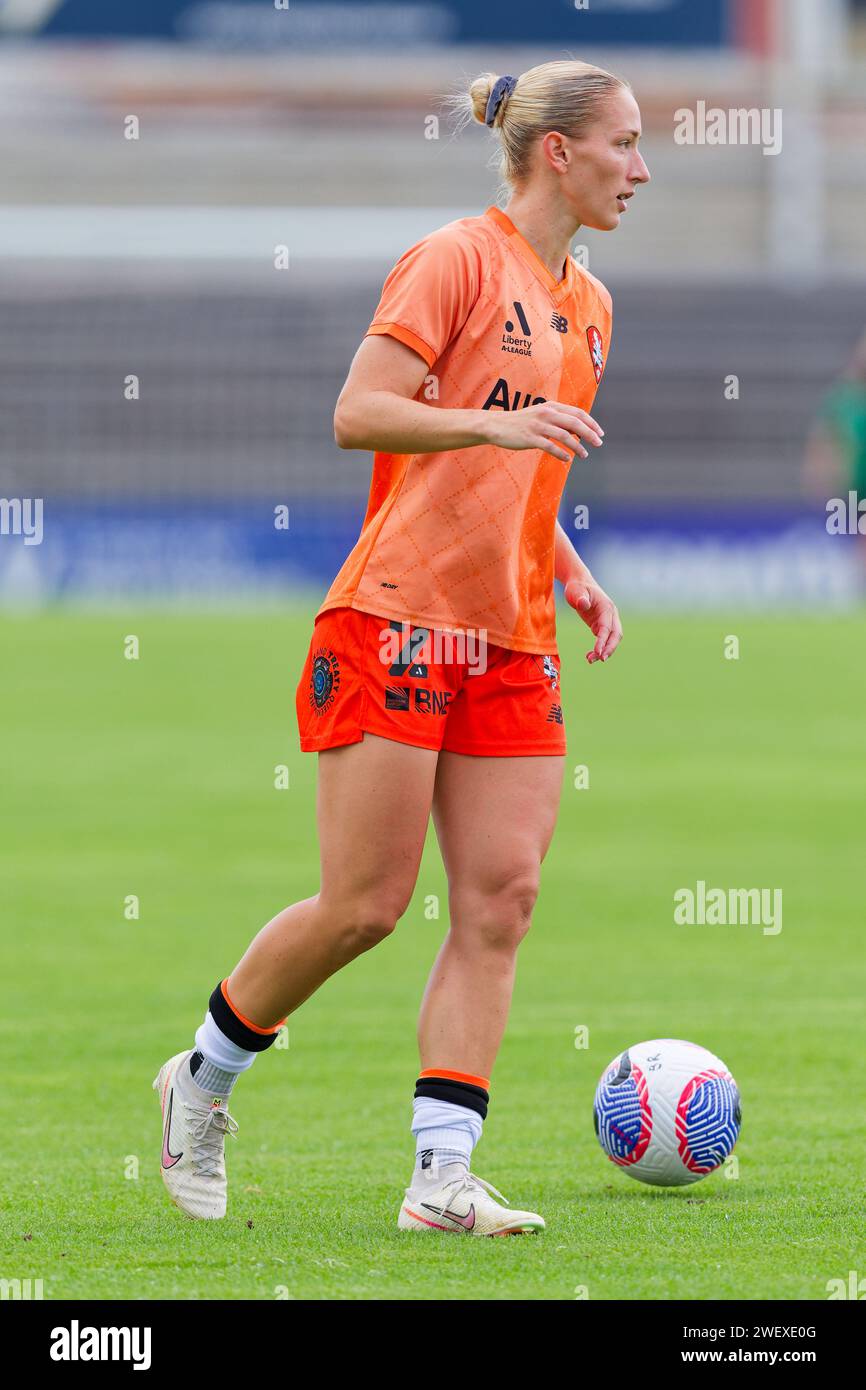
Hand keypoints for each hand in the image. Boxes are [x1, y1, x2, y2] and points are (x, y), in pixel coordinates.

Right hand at [482, 400, 603, 462]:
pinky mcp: (530, 438)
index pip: (577, 413)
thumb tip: (576, 430)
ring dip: (577, 447)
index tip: (600, 432)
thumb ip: (557, 419)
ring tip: (585, 455)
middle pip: (575, 423)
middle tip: (599, 443)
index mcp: (551, 406)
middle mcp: (546, 413)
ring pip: (565, 436)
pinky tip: (567, 460)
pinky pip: (550, 447)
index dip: (591, 422)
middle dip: (590, 434)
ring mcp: (538, 425)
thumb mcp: (540, 414)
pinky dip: (562, 454)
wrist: (496, 425)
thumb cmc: (520, 422)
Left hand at [564, 576, 622, 664]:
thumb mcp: (575, 591)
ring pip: (611, 639)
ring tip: (590, 660)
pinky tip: (589, 656)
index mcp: (606, 607)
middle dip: (610, 648)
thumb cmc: (576, 587)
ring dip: (604, 651)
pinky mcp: (601, 625)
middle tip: (600, 659)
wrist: (579, 583)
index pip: (607, 627)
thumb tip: (583, 604)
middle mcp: (610, 615)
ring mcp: (607, 620)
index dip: (603, 640)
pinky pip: (604, 639)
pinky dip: (599, 648)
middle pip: (616, 635)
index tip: (597, 652)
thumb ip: (579, 598)